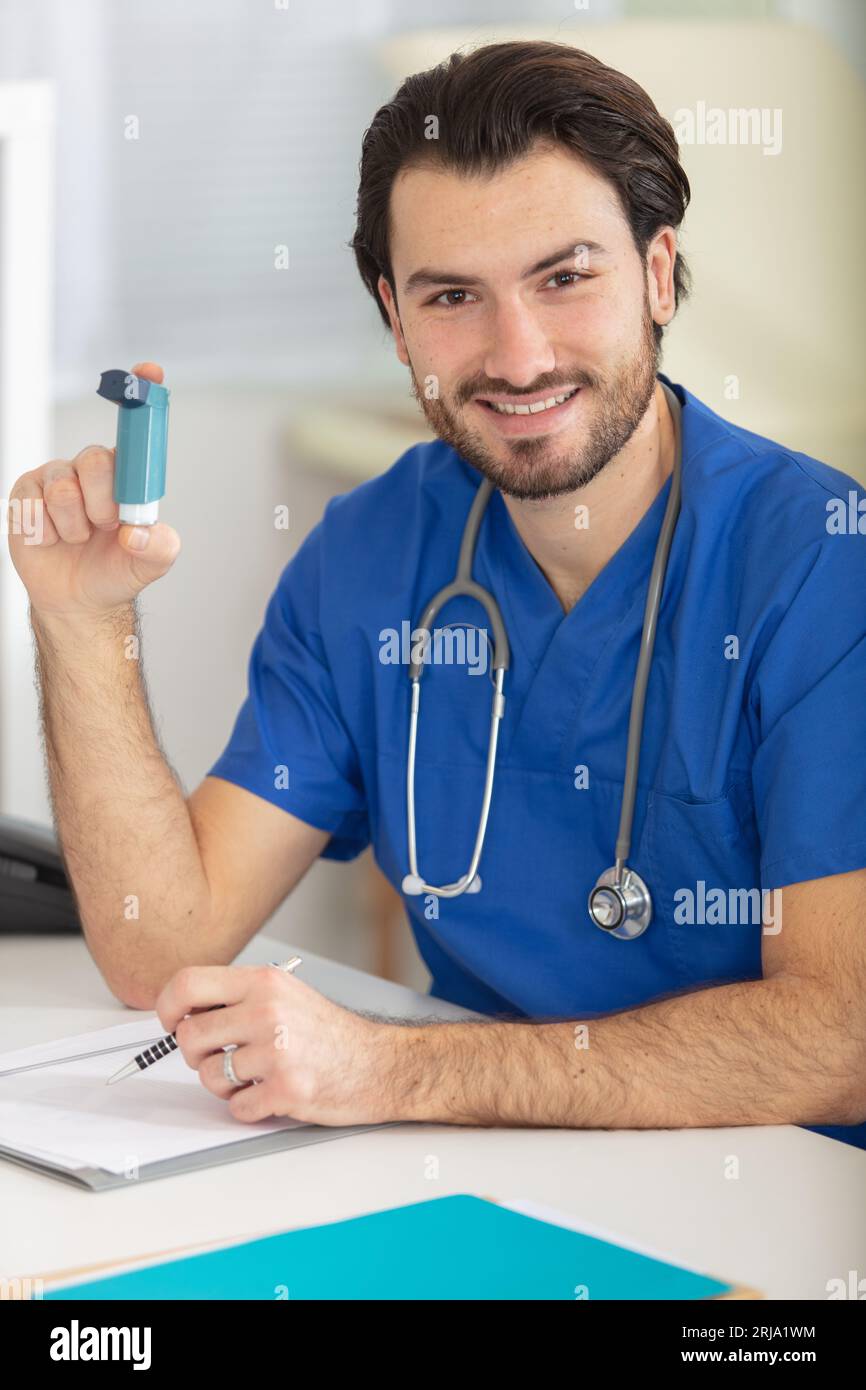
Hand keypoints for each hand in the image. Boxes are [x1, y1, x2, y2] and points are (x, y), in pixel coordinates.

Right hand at [7, 360, 180, 619]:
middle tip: (105, 527)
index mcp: (126, 474)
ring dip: (75, 527)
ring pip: (64, 488)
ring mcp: (57, 476)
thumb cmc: (116, 570)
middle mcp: (92, 467)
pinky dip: (48, 532)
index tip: (149, 372)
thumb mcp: (149, 564)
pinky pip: (34, 505)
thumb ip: (158, 548)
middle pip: (96, 460)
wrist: (77, 599)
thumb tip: (138, 533)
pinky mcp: (26, 492)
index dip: (141, 394)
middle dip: (104, 503)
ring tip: (79, 539)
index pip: (135, 428)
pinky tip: (53, 539)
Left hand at [155, 964, 401, 1125]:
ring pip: (208, 1076)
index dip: (166, 1006)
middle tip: (219, 1057)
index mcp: (264, 982)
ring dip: (224, 1085)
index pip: (188, 983)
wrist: (378, 1064)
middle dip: (196, 1055)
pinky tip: (270, 1094)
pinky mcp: (285, 1089)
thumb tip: (184, 1011)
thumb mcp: (285, 994)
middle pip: (189, 1036)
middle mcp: (267, 1011)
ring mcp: (276, 1051)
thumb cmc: (330, 1033)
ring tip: (253, 1077)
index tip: (169, 1021)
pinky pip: (236, 1107)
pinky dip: (248, 1108)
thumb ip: (238, 997)